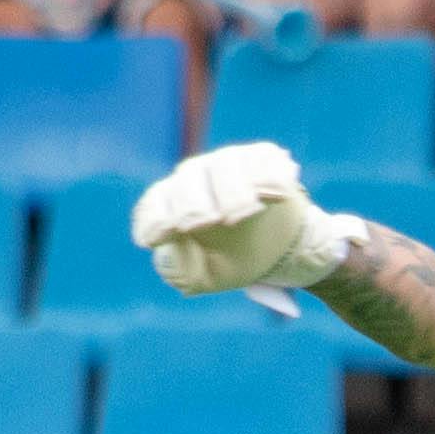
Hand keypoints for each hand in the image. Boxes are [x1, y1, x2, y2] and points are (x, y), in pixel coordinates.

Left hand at [132, 140, 362, 300]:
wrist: (280, 250)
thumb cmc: (232, 258)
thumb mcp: (204, 276)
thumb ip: (182, 271)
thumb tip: (175, 247)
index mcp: (171, 204)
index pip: (154, 204)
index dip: (156, 218)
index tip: (169, 235)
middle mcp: (196, 176)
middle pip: (187, 177)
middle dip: (194, 202)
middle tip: (208, 223)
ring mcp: (230, 162)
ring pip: (224, 165)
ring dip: (232, 191)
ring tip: (240, 214)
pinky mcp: (264, 157)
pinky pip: (263, 160)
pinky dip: (270, 178)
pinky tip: (276, 197)